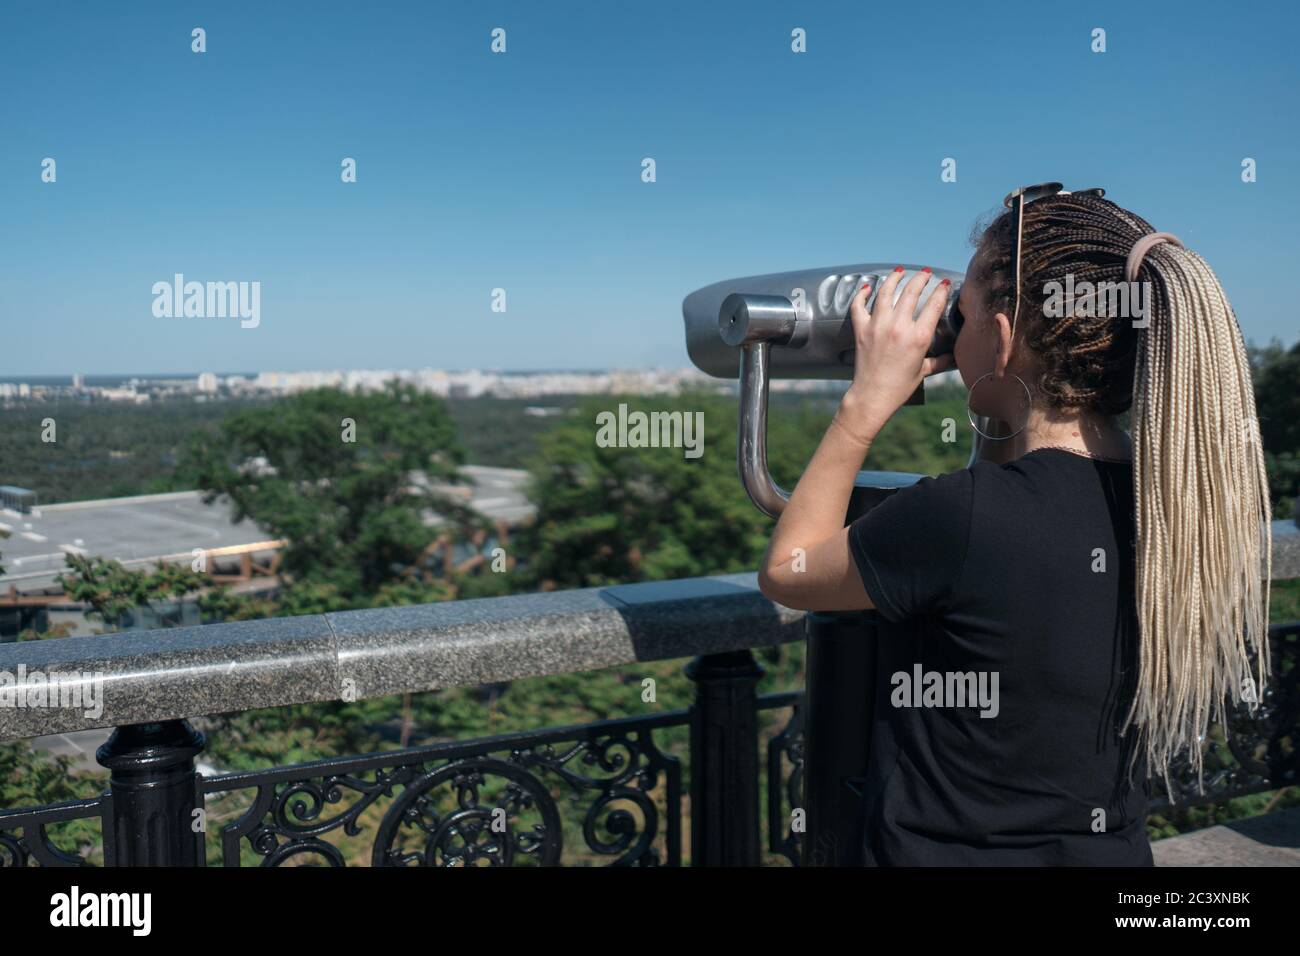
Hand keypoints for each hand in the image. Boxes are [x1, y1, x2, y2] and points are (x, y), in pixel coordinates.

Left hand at [835, 267, 955, 442]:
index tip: (945, 284)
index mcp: (919, 337)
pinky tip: (867, 287)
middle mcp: (899, 327)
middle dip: (921, 278)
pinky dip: (862, 294)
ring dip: (894, 278)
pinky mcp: (861, 329)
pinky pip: (859, 306)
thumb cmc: (900, 386)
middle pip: (912, 292)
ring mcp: (878, 326)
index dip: (941, 291)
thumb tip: (955, 358)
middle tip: (925, 273)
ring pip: (886, 292)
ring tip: (899, 271)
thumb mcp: (924, 371)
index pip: (934, 304)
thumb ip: (940, 361)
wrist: (872, 396)